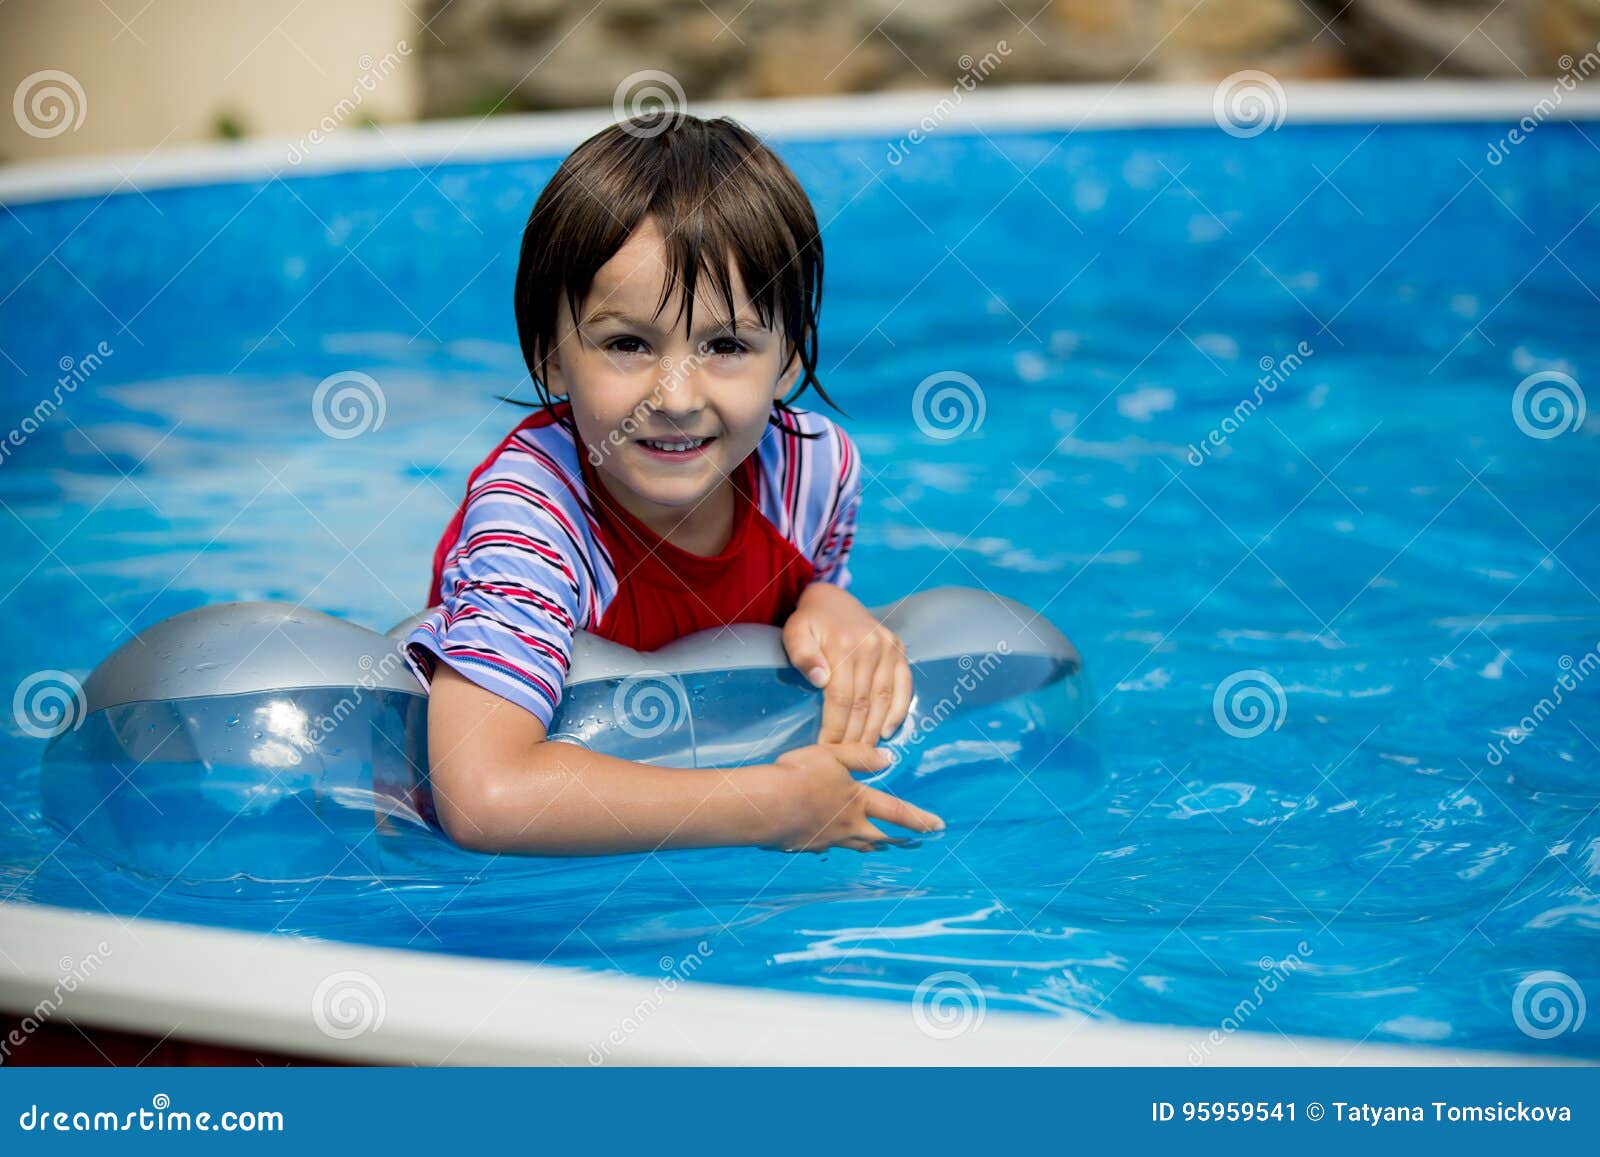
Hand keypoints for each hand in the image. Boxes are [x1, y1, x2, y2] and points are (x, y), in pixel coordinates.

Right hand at [756, 742, 942, 852]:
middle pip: (880, 837)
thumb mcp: (833, 756)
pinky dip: (835, 844)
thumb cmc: (801, 775)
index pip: (897, 812)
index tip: (939, 827)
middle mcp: (849, 827)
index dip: (920, 818)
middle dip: (898, 841)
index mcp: (859, 803)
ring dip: (871, 845)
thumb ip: (862, 756)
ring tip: (877, 845)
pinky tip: (828, 842)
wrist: (767, 806)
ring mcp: (828, 840)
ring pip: (856, 845)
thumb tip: (890, 759)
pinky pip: (828, 847)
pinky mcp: (807, 846)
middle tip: (911, 844)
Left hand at [783, 582, 913, 743]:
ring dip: (876, 729)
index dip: (835, 727)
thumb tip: (820, 679)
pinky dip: (899, 711)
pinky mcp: (899, 649)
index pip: (841, 698)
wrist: (832, 600)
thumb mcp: (796, 632)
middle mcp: (871, 647)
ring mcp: (889, 648)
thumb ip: (802, 654)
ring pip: (885, 698)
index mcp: (844, 646)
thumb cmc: (810, 622)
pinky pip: (905, 685)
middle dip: (854, 736)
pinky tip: (889, 731)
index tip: (827, 749)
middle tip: (846, 758)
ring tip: (865, 752)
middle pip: (864, 703)